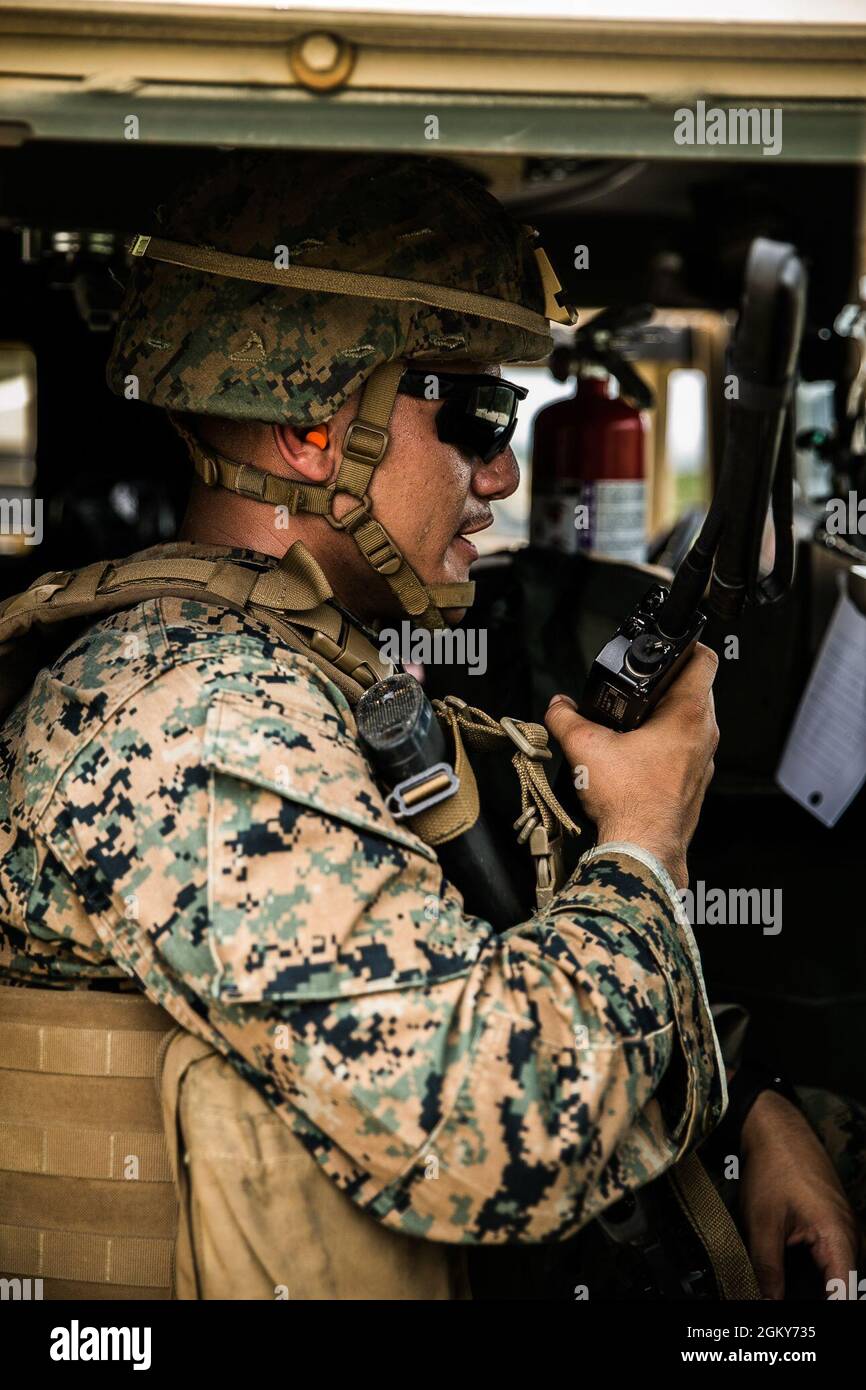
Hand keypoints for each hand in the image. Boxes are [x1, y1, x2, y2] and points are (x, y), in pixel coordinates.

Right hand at [544, 643, 719, 887]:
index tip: (669, 645)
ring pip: (690, 721)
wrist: (643, 850)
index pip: (704, 660)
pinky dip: (665, 744)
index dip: (686, 644)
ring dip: (664, 715)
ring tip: (631, 722)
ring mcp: (703, 761)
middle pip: (694, 689)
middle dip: (665, 683)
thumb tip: (558, 706)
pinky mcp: (695, 782)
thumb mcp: (586, 748)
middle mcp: (703, 735)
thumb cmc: (628, 802)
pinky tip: (636, 756)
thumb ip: (566, 718)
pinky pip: (685, 750)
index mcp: (688, 715)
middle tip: (636, 687)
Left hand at [739, 1090, 858, 1299]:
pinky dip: (816, 1276)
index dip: (826, 1311)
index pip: (845, 1295)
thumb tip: (764, 1302)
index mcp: (839, 1237)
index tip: (802, 1324)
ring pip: (838, 1276)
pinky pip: (833, 1261)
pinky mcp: (833, 1226)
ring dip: (816, 1291)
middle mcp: (850, 1237)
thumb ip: (767, 1268)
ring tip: (784, 1294)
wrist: (776, 1127)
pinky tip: (792, 1283)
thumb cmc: (773, 1165)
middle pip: (843, 1288)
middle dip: (818, 1301)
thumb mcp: (763, 1222)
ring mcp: (845, 1231)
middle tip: (782, 1303)